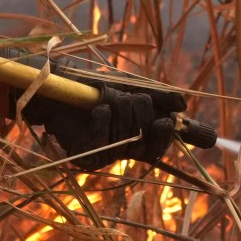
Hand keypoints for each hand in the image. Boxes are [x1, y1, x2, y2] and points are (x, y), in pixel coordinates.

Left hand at [23, 74, 185, 166]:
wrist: (58, 84)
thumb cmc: (93, 86)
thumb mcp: (129, 85)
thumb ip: (157, 95)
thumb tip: (182, 105)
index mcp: (134, 137)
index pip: (157, 147)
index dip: (163, 137)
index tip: (165, 121)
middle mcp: (120, 149)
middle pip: (143, 141)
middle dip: (138, 113)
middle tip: (126, 97)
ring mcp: (102, 154)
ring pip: (124, 138)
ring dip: (119, 110)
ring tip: (108, 96)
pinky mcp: (83, 155)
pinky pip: (102, 141)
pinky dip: (102, 120)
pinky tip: (99, 109)